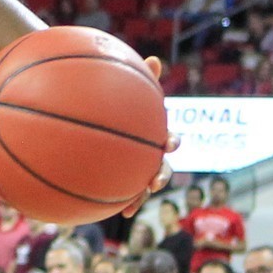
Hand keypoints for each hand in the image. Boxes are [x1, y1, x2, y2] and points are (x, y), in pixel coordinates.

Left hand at [121, 56, 176, 218]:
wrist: (102, 123)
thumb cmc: (120, 104)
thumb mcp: (127, 92)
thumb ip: (140, 80)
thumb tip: (154, 59)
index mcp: (153, 133)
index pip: (167, 137)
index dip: (171, 141)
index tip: (168, 143)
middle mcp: (150, 152)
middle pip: (162, 165)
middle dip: (161, 175)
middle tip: (154, 181)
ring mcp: (138, 167)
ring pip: (145, 184)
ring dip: (143, 194)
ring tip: (135, 203)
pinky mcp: (124, 179)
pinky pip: (126, 192)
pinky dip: (125, 201)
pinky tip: (118, 213)